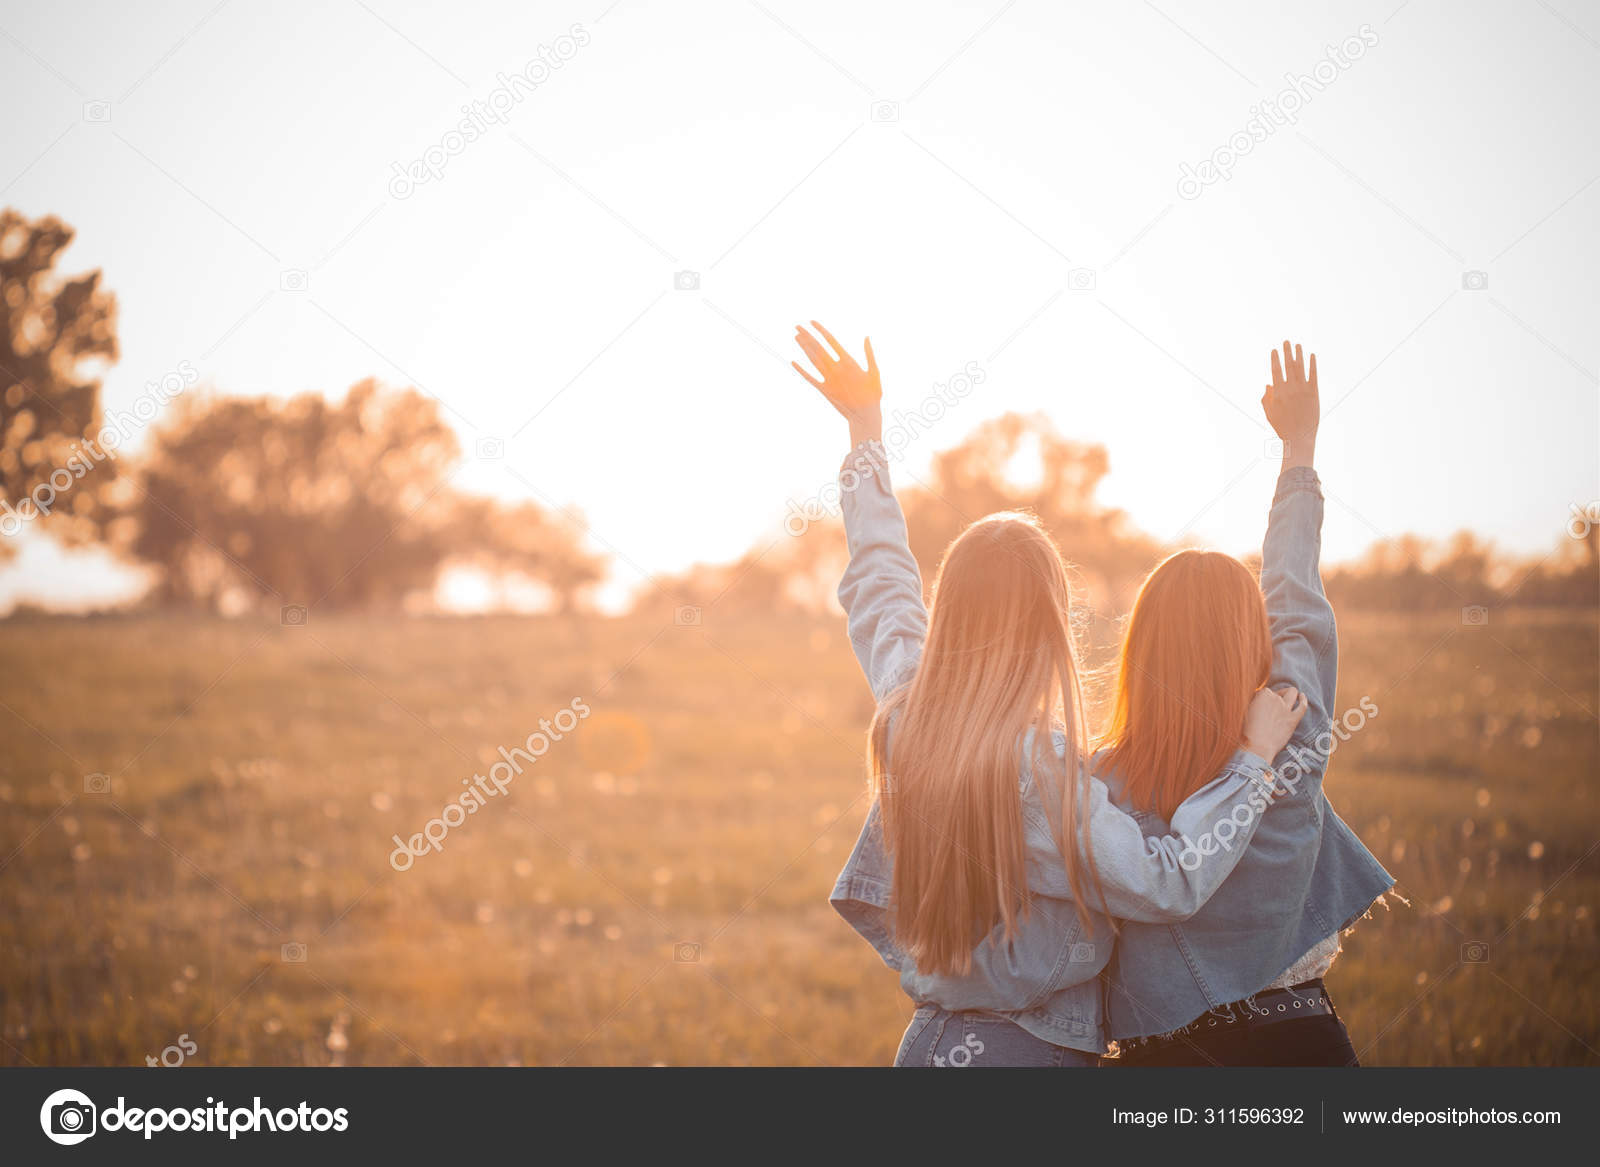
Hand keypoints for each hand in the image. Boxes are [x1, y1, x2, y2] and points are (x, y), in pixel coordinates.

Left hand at [791, 322, 881, 445]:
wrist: (864, 415)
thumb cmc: (873, 394)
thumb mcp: (874, 372)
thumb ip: (869, 354)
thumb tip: (866, 338)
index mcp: (848, 362)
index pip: (831, 341)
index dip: (820, 330)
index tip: (812, 322)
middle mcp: (836, 368)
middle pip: (818, 348)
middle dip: (807, 336)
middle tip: (797, 326)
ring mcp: (828, 379)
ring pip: (813, 360)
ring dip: (804, 347)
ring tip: (796, 337)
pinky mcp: (824, 390)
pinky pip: (810, 378)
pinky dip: (801, 370)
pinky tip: (793, 362)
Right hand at [1241, 685, 1307, 761]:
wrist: (1257, 747)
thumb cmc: (1246, 732)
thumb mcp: (1243, 713)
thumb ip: (1251, 704)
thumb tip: (1255, 702)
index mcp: (1262, 695)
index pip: (1264, 691)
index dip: (1262, 698)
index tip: (1260, 705)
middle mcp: (1275, 698)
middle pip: (1277, 692)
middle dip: (1275, 696)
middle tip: (1271, 705)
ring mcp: (1285, 708)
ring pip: (1292, 693)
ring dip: (1290, 693)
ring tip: (1289, 696)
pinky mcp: (1293, 719)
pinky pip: (1302, 706)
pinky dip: (1303, 700)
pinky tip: (1302, 697)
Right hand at [1262, 340, 1318, 467]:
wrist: (1299, 437)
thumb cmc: (1282, 427)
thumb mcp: (1269, 413)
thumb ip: (1266, 398)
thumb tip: (1268, 385)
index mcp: (1278, 393)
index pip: (1276, 371)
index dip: (1275, 359)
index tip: (1274, 350)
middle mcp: (1290, 388)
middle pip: (1288, 365)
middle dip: (1287, 352)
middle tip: (1286, 341)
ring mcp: (1303, 390)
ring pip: (1300, 368)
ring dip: (1299, 355)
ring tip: (1298, 345)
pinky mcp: (1314, 393)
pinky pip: (1313, 375)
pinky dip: (1313, 364)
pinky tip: (1312, 355)